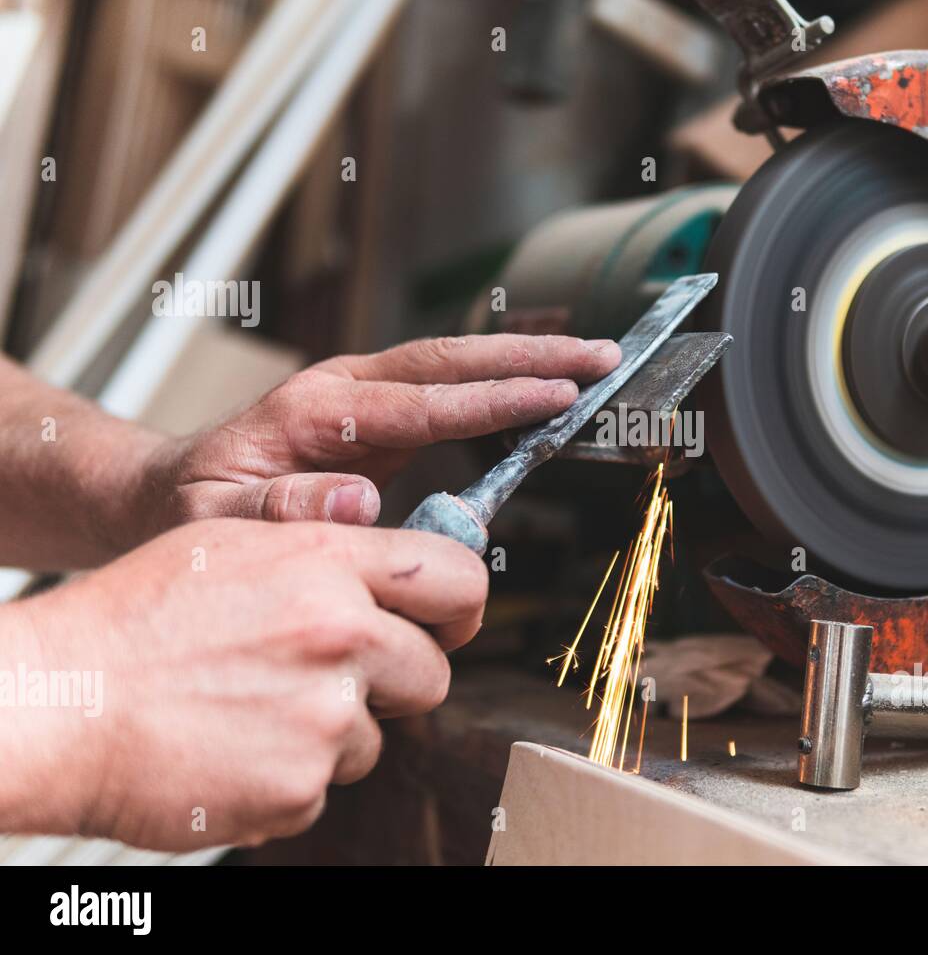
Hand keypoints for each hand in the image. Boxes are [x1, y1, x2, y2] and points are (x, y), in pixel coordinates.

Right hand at [1, 518, 485, 849]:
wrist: (59, 705)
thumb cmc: (135, 622)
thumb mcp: (237, 546)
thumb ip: (330, 554)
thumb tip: (400, 576)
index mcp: (327, 563)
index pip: (457, 578)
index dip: (460, 607)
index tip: (447, 622)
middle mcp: (341, 634)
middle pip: (432, 673)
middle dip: (394, 682)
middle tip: (328, 679)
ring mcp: (324, 717)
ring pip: (375, 736)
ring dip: (330, 733)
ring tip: (252, 710)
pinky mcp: (301, 787)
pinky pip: (326, 785)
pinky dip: (288, 776)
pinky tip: (234, 747)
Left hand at [138, 334, 619, 534]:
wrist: (167, 494)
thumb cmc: (189, 512)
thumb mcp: (217, 521)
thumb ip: (282, 510)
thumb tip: (360, 497)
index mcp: (314, 413)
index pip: (423, 400)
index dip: (493, 399)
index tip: (557, 395)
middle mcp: (346, 391)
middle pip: (452, 359)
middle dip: (531, 353)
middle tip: (604, 355)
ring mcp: (365, 398)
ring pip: (457, 366)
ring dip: (527, 358)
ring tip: (595, 361)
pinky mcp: (379, 417)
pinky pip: (451, 394)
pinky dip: (503, 385)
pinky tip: (548, 393)